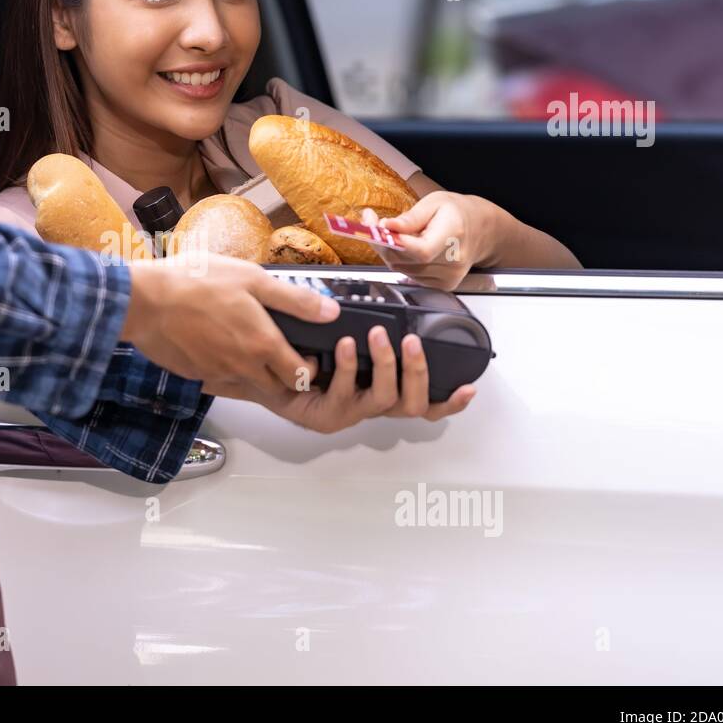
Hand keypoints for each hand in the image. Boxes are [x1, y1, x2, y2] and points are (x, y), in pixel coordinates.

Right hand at [119, 252, 340, 395]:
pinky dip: (225, 367)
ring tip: (246, 342)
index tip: (305, 351)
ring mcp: (218, 374)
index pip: (301, 376)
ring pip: (248, 383)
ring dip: (255, 371)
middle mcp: (244, 367)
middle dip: (285, 374)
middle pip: (277, 387)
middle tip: (279, 349)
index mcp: (263, 345)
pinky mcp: (196, 375)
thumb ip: (295, 300)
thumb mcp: (252, 279)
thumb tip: (331, 312)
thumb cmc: (198, 281)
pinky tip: (216, 342)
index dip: (309, 368)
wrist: (144, 302)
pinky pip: (220, 378)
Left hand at [204, 325, 474, 430]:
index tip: (469, 386)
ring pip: (383, 399)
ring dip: (386, 366)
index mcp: (377, 389)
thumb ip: (364, 328)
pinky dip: (348, 368)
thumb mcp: (337, 333)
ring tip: (376, 337)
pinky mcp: (323, 417)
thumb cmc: (298, 347)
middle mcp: (367, 406)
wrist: (253, 364)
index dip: (448, 400)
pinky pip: (345, 395)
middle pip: (411, 404)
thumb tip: (386, 306)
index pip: (423, 402)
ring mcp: (347, 414)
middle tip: (411, 341)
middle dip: (417, 371)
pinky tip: (343, 346)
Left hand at [369, 192, 498, 290]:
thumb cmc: (457, 213)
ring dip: (390, 251)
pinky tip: (407, 248)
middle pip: (405, 260)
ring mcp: (448, 277)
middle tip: (372, 222)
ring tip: (393, 233)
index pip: (422, 250)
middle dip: (383, 242)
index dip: (396, 243)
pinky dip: (401, 261)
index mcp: (454, 235)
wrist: (481, 230)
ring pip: (402, 269)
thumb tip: (387, 226)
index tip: (380, 228)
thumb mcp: (435, 202)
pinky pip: (409, 275)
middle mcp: (453, 261)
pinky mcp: (442, 285)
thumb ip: (411, 217)